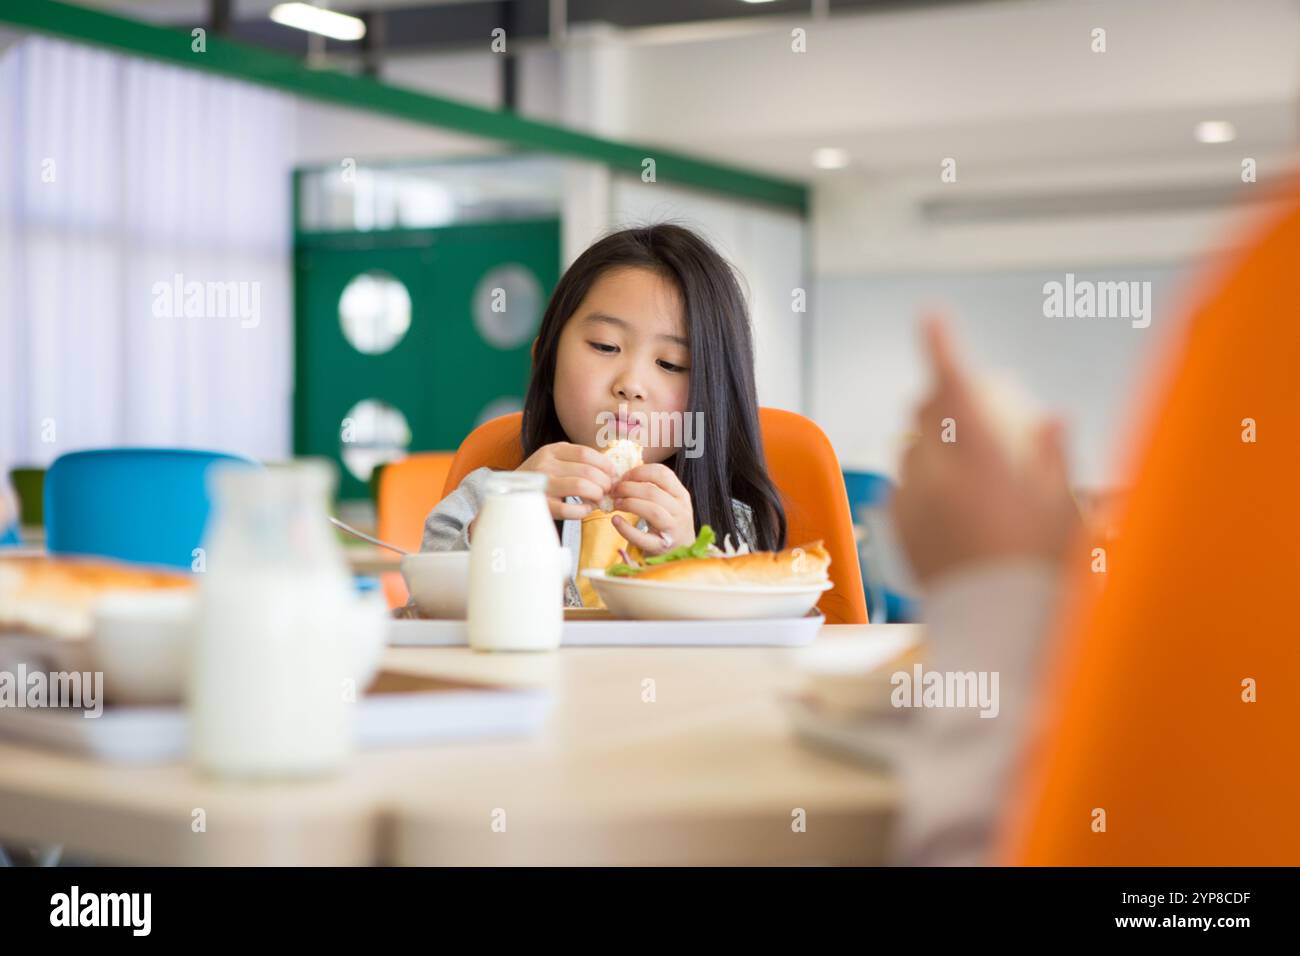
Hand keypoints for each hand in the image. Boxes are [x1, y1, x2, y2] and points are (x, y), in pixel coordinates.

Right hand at [516, 442, 618, 520]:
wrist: (510, 496)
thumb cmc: (541, 479)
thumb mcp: (555, 460)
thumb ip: (579, 461)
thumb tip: (613, 472)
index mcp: (552, 450)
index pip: (586, 453)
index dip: (605, 465)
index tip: (613, 475)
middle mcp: (545, 464)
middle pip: (587, 471)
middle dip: (605, 483)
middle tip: (608, 491)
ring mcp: (542, 485)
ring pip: (581, 486)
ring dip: (597, 495)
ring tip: (598, 499)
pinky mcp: (541, 506)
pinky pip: (570, 509)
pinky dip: (584, 510)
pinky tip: (585, 509)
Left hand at [609, 463, 695, 555]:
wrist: (681, 551)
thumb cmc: (668, 523)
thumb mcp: (668, 503)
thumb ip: (653, 488)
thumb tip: (624, 476)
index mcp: (681, 495)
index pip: (663, 473)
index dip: (639, 472)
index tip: (624, 477)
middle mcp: (681, 511)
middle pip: (653, 492)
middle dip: (629, 488)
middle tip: (615, 491)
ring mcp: (673, 529)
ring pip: (652, 511)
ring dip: (629, 504)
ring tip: (616, 504)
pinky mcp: (661, 547)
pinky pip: (642, 537)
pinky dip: (626, 528)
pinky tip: (615, 520)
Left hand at [890, 317, 1079, 585]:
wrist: (999, 633)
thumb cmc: (1041, 573)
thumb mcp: (1062, 512)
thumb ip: (1053, 458)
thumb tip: (1052, 419)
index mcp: (980, 464)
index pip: (953, 390)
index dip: (941, 348)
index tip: (932, 318)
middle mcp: (936, 479)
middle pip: (923, 415)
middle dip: (938, 398)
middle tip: (960, 398)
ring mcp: (912, 506)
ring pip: (909, 451)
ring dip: (928, 441)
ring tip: (960, 456)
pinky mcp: (900, 532)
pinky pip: (902, 489)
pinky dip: (919, 480)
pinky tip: (946, 498)